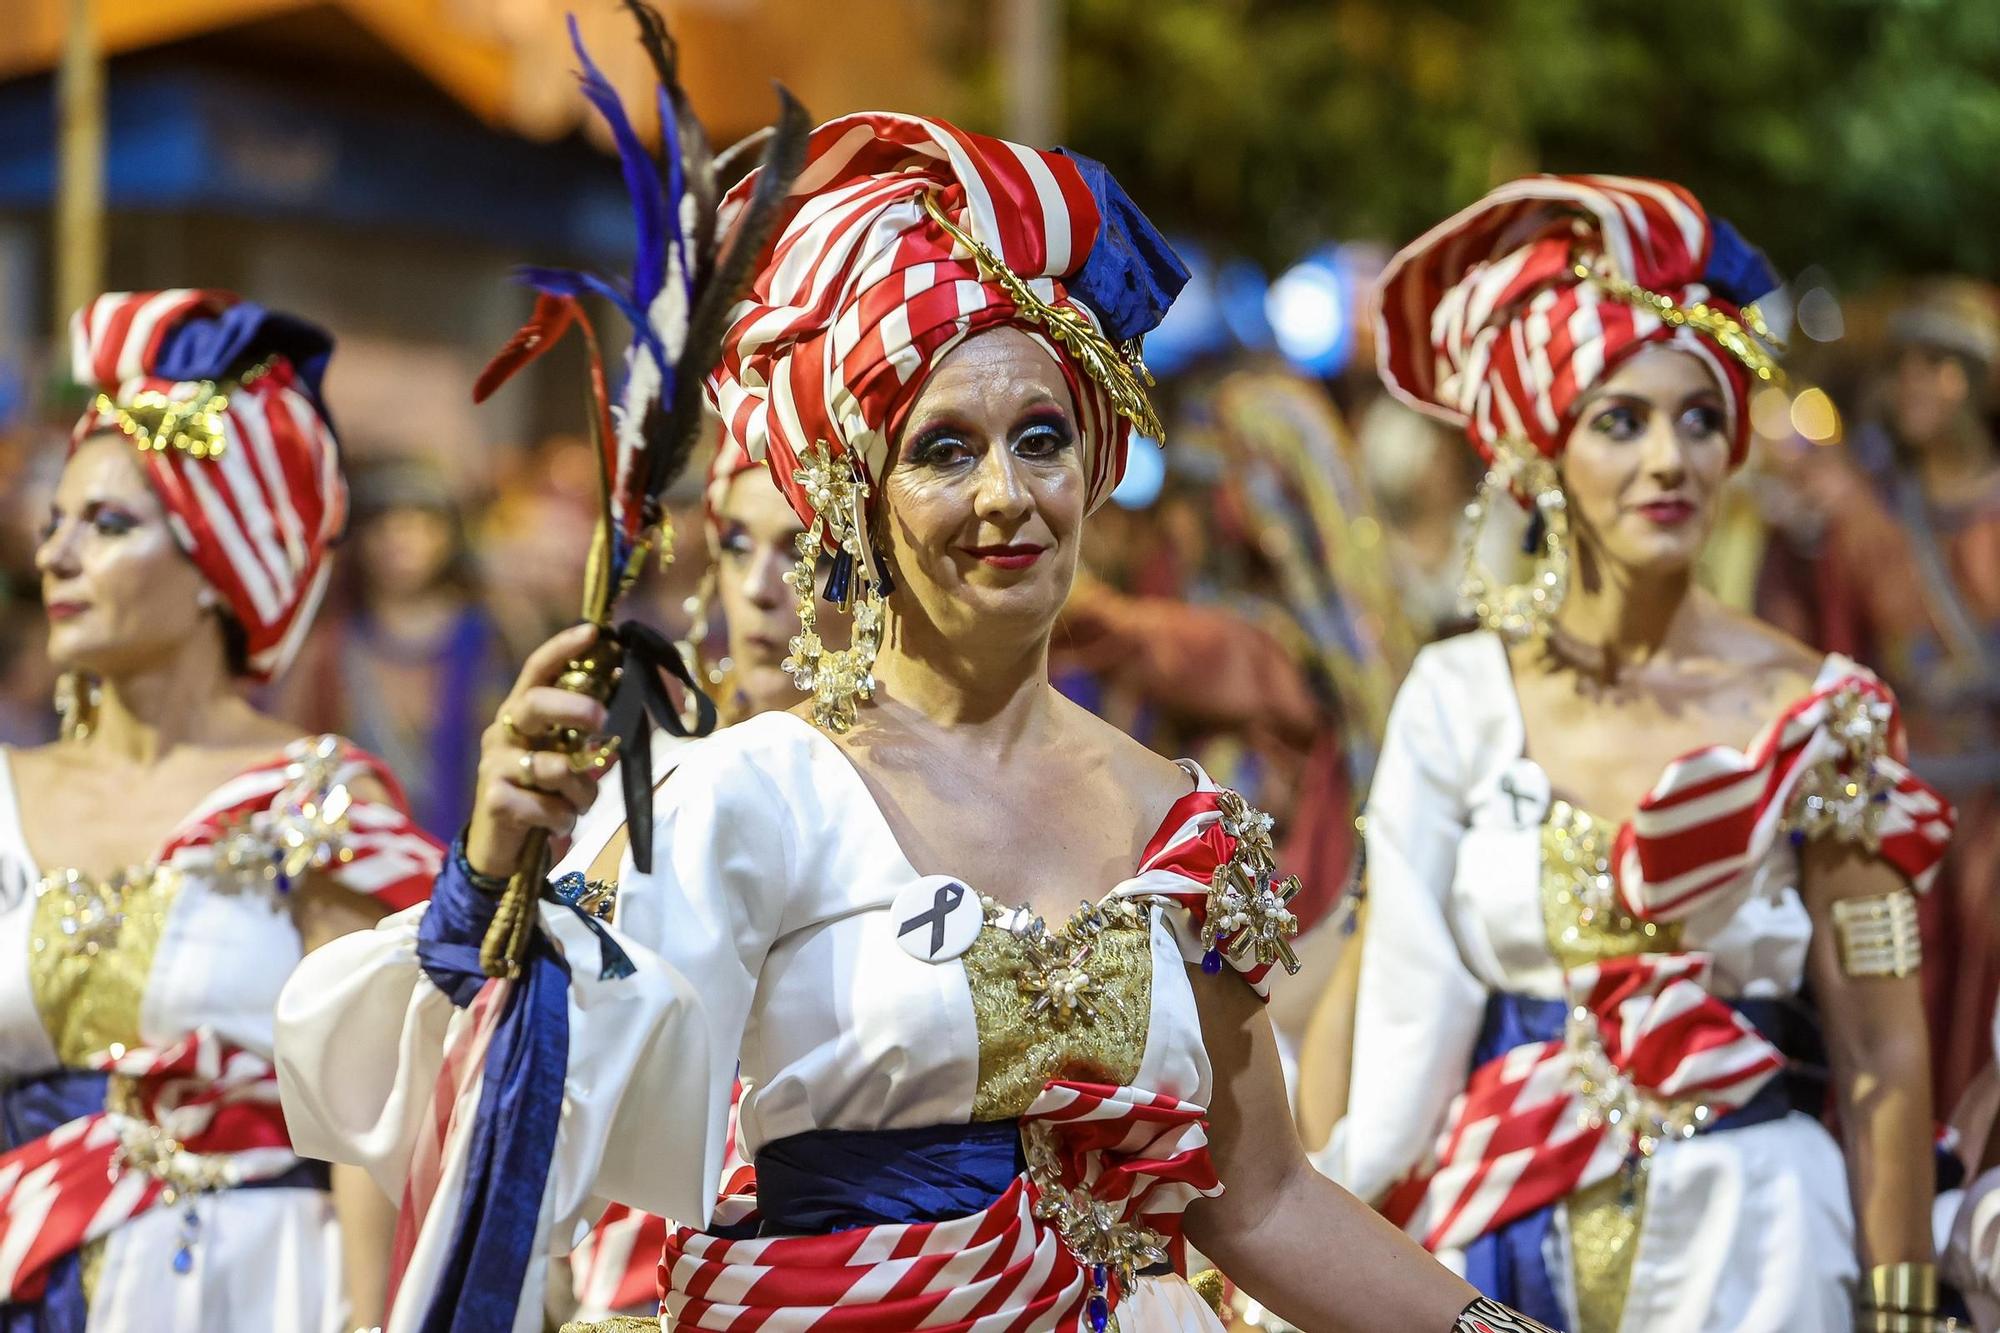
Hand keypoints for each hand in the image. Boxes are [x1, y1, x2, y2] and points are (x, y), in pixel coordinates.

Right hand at [464, 624, 612, 879]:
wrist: (502, 846)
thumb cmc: (542, 794)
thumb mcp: (566, 758)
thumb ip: (587, 735)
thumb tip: (625, 703)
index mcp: (521, 714)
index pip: (537, 670)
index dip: (561, 648)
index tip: (593, 631)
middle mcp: (504, 732)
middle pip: (534, 704)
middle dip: (573, 707)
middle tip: (601, 720)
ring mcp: (495, 765)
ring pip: (554, 767)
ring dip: (580, 791)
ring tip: (577, 804)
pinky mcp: (494, 799)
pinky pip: (546, 806)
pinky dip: (564, 818)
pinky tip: (559, 823)